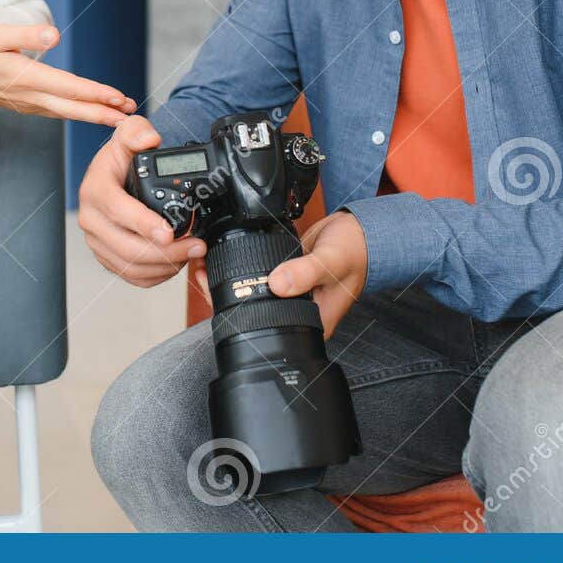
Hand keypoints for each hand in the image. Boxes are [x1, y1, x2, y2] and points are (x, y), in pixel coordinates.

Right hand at [0, 24, 136, 126]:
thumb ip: (25, 35)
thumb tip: (53, 36)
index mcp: (27, 78)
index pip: (70, 88)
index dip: (96, 93)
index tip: (119, 98)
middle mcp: (31, 96)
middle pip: (75, 108)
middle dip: (105, 113)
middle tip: (130, 117)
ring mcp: (29, 104)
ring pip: (68, 113)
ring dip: (94, 116)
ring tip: (118, 117)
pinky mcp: (26, 106)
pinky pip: (57, 112)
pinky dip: (77, 113)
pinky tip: (88, 113)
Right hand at [78, 115, 204, 286]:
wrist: (115, 175)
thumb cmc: (122, 158)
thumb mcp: (129, 134)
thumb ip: (138, 131)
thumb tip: (149, 140)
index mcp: (95, 190)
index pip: (117, 211)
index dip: (143, 224)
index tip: (168, 232)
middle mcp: (91, 218)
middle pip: (126, 247)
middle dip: (165, 251)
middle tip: (194, 245)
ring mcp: (97, 240)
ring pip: (130, 266)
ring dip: (164, 265)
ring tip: (190, 253)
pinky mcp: (106, 255)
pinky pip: (130, 275)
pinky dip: (155, 275)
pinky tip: (173, 264)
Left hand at [193, 210, 367, 337]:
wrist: (361, 232)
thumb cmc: (355, 253)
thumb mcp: (330, 263)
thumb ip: (305, 273)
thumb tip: (278, 284)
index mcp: (310, 322)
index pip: (267, 330)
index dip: (237, 319)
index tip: (214, 298)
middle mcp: (297, 311)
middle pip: (254, 312)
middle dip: (224, 296)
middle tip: (201, 273)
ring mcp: (290, 292)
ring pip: (253, 292)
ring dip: (229, 279)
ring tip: (204, 262)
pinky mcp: (284, 273)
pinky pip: (258, 273)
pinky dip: (241, 265)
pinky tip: (223, 255)